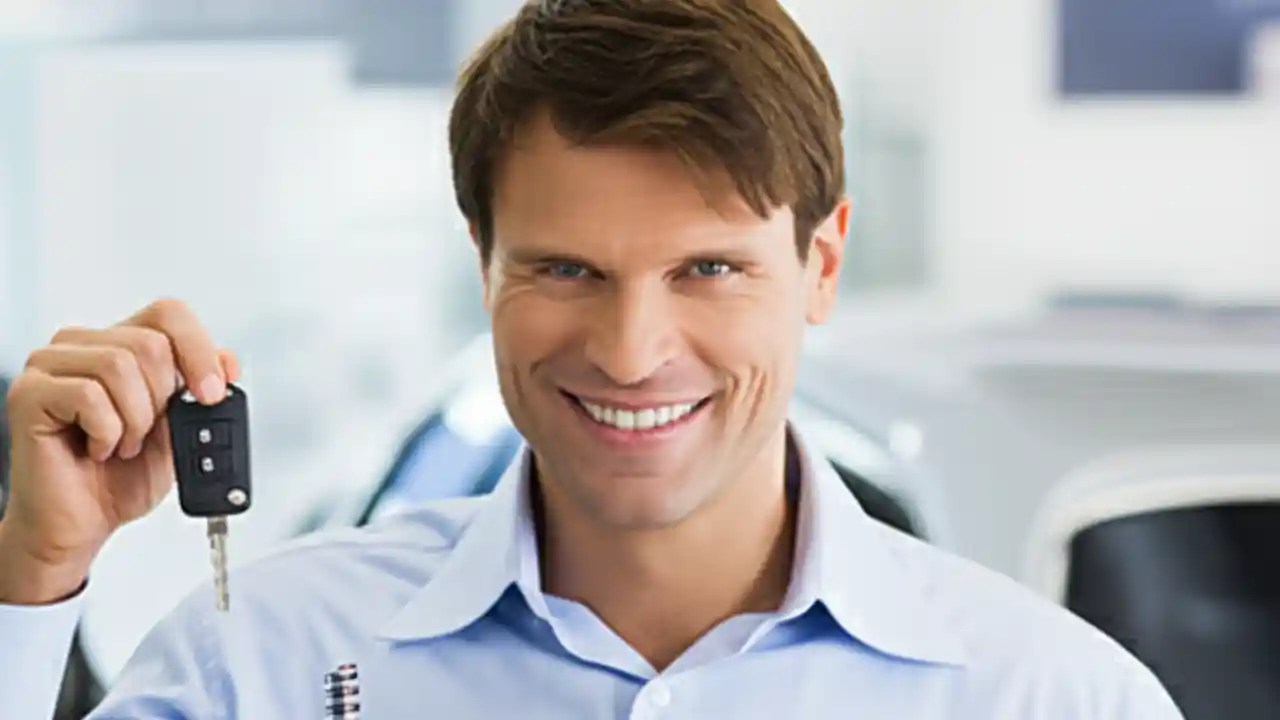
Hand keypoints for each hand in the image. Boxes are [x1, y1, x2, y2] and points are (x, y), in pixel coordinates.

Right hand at [0, 298, 240, 603]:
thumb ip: (200, 390)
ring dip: (135, 419)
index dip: (198, 348)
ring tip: (123, 444)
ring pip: (119, 365)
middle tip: (147, 433)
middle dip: (163, 399)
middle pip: (150, 342)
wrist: (83, 525)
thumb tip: (227, 361)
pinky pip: (89, 395)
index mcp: (120, 345)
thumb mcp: (180, 429)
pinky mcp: (29, 393)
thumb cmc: (121, 479)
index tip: (212, 392)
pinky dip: (108, 432)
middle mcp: (82, 346)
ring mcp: (50, 366)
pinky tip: (100, 449)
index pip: (168, 314)